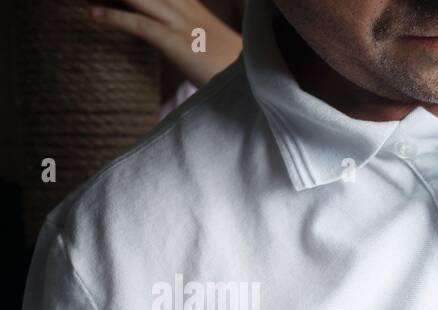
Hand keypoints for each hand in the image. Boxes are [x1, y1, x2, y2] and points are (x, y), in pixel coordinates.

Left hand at [89, 0, 241, 86]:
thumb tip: (199, 48)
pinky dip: (114, 17)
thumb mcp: (224, 51)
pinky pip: (139, 25)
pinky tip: (93, 14)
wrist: (260, 85)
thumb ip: (206, 41)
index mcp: (200, 13)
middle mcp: (190, 13)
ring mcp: (183, 26)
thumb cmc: (244, 74)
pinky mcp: (176, 43)